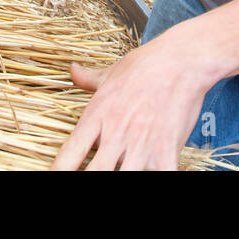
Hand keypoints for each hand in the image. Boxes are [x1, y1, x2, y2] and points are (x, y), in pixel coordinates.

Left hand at [51, 29, 214, 170]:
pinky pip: (161, 175)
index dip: (59, 169)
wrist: (182, 60)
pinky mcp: (165, 150)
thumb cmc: (146, 64)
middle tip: (94, 174)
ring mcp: (140, 144)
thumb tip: (72, 70)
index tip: (56, 175)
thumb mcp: (112, 71)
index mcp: (97, 116)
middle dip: (91, 178)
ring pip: (124, 178)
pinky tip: (153, 172)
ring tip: (124, 172)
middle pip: (93, 174)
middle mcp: (115, 134)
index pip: (69, 154)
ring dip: (122, 177)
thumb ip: (88, 78)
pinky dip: (156, 176)